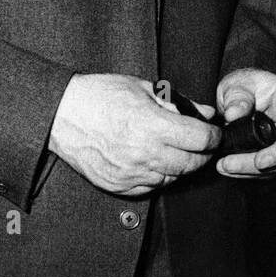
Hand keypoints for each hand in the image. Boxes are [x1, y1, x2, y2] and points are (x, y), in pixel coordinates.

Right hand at [48, 74, 220, 194]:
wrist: (62, 114)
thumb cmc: (101, 95)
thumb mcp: (144, 88)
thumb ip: (179, 103)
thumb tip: (206, 112)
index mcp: (153, 126)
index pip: (201, 140)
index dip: (213, 136)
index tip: (213, 133)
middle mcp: (144, 154)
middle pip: (192, 164)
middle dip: (202, 154)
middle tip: (199, 144)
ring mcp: (131, 173)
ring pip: (173, 178)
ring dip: (180, 166)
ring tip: (173, 149)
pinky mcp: (119, 186)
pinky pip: (151, 188)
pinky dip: (158, 176)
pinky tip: (153, 161)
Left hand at [215, 69, 275, 176]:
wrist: (244, 98)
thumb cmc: (248, 86)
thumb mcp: (239, 84)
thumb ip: (237, 96)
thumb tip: (233, 114)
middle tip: (258, 163)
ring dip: (254, 168)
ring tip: (227, 165)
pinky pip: (267, 170)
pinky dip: (247, 171)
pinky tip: (227, 168)